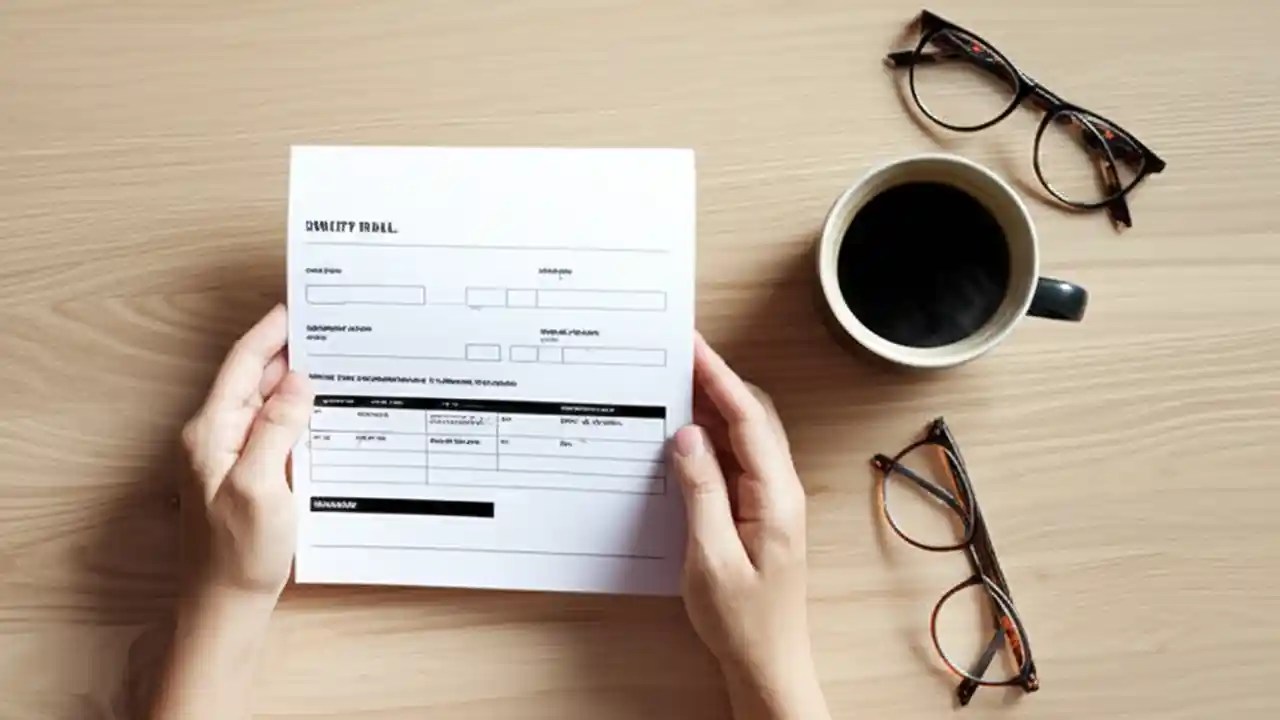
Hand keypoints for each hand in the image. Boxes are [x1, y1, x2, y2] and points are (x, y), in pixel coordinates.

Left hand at [180, 304, 312, 597]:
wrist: (224, 604)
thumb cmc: (238, 553)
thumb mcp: (262, 486)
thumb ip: (277, 428)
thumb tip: (297, 382)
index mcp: (212, 432)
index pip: (242, 366)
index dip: (269, 333)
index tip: (296, 307)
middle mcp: (216, 438)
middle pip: (253, 379)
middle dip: (287, 351)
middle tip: (326, 327)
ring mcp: (230, 456)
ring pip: (265, 403)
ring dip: (294, 382)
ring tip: (330, 360)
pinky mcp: (246, 474)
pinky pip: (272, 429)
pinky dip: (295, 413)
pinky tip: (319, 411)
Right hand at [672, 335, 828, 719]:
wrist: (767, 663)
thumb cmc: (743, 621)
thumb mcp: (710, 559)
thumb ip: (701, 493)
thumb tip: (686, 437)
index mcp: (777, 496)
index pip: (748, 419)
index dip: (719, 377)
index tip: (693, 345)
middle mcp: (780, 489)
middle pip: (751, 416)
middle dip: (715, 380)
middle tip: (676, 354)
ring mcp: (770, 498)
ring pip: (743, 434)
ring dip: (712, 406)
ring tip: (673, 382)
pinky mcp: (757, 510)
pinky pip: (735, 459)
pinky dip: (710, 437)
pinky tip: (683, 434)